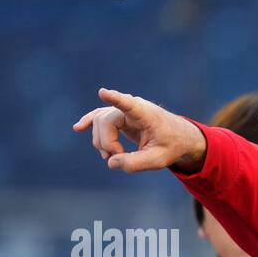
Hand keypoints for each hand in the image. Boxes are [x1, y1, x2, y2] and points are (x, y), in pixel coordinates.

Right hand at [72, 88, 206, 173]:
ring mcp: (124, 110)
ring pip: (100, 121)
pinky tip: (78, 128)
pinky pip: (99, 117)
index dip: (115, 98)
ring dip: (101, 141)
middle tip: (118, 158)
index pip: (128, 104)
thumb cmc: (171, 145)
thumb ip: (136, 163)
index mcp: (146, 114)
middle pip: (105, 121)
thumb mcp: (159, 160)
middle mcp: (132, 108)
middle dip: (107, 143)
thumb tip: (111, 163)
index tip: (103, 92)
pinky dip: (89, 122)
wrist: (179, 136)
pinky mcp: (119, 117)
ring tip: (110, 157)